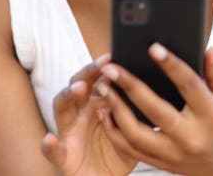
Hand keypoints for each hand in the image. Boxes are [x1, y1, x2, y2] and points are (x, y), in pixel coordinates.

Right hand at [41, 54, 138, 175]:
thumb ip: (141, 109)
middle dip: (87, 72)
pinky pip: (52, 150)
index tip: (114, 55)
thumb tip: (164, 86)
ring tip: (79, 88)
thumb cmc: (120, 151)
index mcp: (96, 104)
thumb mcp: (134, 128)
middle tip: (101, 64)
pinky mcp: (64, 156)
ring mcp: (69, 133)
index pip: (96, 79)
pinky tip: (50, 138)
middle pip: (78, 86)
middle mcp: (81, 113)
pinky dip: (48, 144)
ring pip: (61, 108)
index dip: (102, 67)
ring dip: (68, 95)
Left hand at [95, 45, 212, 175]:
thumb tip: (208, 49)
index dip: (171, 65)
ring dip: (116, 109)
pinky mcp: (161, 163)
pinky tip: (105, 111)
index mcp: (210, 115)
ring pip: (136, 133)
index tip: (153, 48)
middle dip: (130, 86)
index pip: (189, 85)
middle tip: (111, 68)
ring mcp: (174, 153)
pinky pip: (131, 149)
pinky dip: (114, 130)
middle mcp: (191, 136)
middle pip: (155, 109)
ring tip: (103, 87)